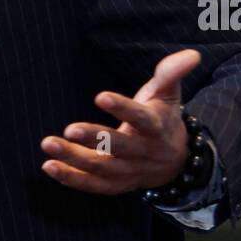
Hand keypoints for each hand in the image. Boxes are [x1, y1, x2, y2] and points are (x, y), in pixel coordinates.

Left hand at [40, 49, 200, 195]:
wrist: (173, 161)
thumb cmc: (161, 118)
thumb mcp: (168, 94)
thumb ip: (171, 73)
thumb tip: (191, 54)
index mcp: (157, 128)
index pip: (141, 119)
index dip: (123, 109)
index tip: (100, 97)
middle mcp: (144, 152)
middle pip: (119, 148)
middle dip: (93, 139)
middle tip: (69, 129)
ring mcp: (130, 171)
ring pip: (102, 168)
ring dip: (74, 159)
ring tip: (48, 144)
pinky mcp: (116, 185)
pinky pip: (93, 185)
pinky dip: (71, 178)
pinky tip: (49, 166)